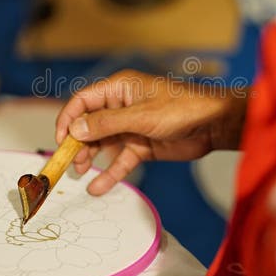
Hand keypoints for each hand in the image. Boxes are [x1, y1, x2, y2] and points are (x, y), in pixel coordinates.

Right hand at [55, 69, 247, 194]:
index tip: (60, 140)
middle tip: (68, 162)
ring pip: (102, 144)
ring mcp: (131, 127)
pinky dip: (110, 173)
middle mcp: (121, 106)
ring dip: (90, 158)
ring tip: (81, 173)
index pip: (83, 101)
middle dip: (77, 143)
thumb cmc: (182, 108)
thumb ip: (107, 124)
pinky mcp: (142, 146)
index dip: (68, 119)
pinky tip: (98, 187)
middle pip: (89, 125)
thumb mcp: (141, 116)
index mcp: (119, 88)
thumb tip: (76, 129)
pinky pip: (120, 160)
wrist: (214, 125)